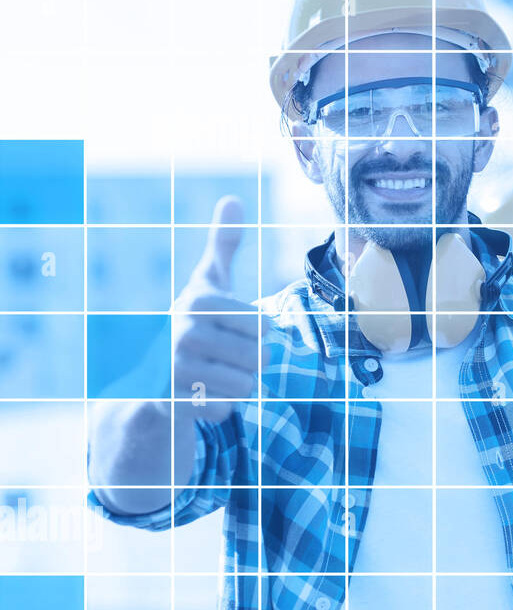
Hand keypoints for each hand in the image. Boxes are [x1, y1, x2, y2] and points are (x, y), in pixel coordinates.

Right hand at [164, 196, 267, 422]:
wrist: (151, 370)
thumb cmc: (195, 321)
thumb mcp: (209, 282)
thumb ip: (223, 244)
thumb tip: (232, 200)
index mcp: (199, 302)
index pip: (263, 326)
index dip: (258, 333)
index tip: (232, 328)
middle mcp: (182, 332)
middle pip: (259, 358)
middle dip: (251, 362)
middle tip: (225, 355)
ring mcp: (173, 369)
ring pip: (246, 386)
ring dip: (239, 385)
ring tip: (214, 373)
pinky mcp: (170, 403)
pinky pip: (225, 410)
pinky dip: (221, 406)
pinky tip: (201, 394)